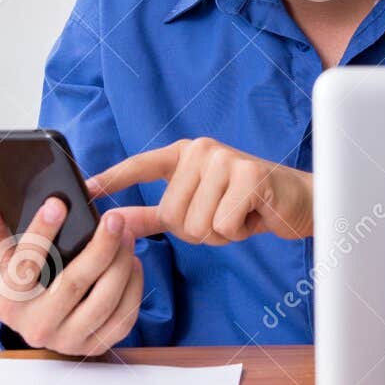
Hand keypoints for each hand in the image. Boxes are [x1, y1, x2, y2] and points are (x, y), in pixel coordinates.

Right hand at [0, 196, 143, 356]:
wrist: (42, 327)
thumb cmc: (28, 285)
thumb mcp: (8, 261)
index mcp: (10, 302)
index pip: (24, 265)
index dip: (40, 232)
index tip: (58, 204)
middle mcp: (36, 326)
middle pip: (72, 284)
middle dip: (98, 248)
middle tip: (114, 219)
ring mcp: (67, 340)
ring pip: (102, 302)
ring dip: (120, 266)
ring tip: (127, 237)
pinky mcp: (94, 347)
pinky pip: (122, 317)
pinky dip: (132, 287)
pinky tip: (132, 263)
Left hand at [86, 137, 313, 245]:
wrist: (297, 201)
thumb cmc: (244, 205)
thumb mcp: (195, 207)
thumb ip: (155, 214)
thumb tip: (117, 223)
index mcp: (184, 153)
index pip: (140, 165)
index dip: (112, 179)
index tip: (87, 191)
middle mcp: (201, 150)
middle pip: (173, 217)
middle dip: (198, 231)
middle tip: (224, 215)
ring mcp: (225, 159)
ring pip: (197, 226)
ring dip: (220, 233)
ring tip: (239, 214)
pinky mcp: (249, 176)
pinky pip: (222, 226)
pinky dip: (238, 232)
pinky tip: (253, 215)